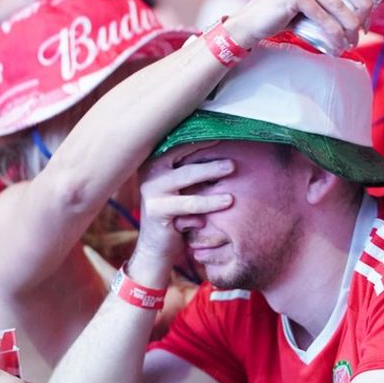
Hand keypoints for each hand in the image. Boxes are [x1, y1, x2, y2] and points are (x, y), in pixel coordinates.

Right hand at [129, 143, 234, 285]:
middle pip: (184, 157)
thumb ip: (194, 170)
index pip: (181, 143)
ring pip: (187, 178)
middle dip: (210, 157)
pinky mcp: (156, 210)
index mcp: (156, 161)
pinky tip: (222, 206)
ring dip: (211, 175)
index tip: (226, 133)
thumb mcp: (184, 189)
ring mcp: (151, 190)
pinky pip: (188, 206)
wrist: (157, 248)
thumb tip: (224, 145)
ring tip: (231, 178)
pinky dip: (206, 207)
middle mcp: (151, 171)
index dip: (203, 138)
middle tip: (233, 160)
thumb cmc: (177, 214)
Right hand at [223, 0, 383, 48]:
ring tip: (351, 43)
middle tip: (364, 27)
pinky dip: (334, 35)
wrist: (251, 23)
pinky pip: (324, 18)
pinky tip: (338, 47)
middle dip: (363, 8)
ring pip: (339, 5)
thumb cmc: (284, 12)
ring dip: (349, 28)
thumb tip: (368, 3)